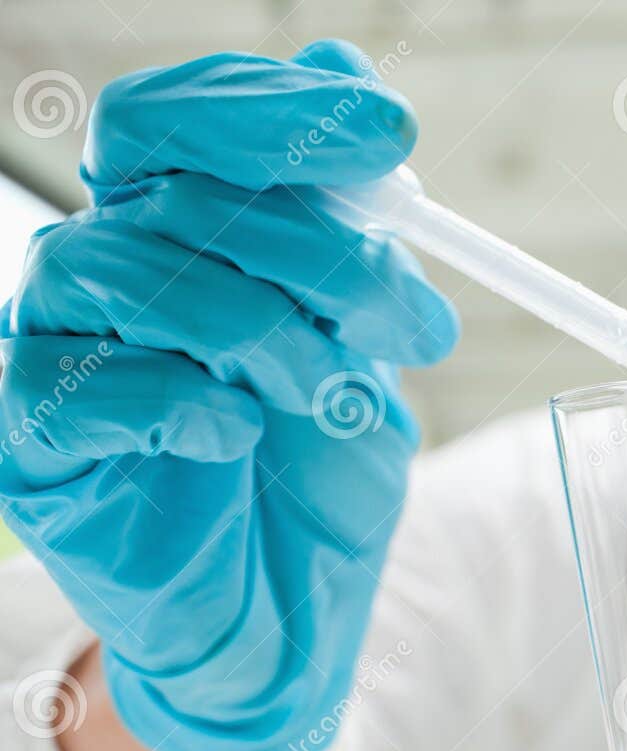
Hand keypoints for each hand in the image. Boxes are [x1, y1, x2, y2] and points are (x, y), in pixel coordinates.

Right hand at [0, 40, 457, 750]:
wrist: (288, 614)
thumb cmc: (318, 474)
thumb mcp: (367, 343)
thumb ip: (353, 228)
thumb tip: (351, 69)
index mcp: (172, 229)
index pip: (179, 116)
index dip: (278, 109)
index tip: (387, 135)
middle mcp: (102, 269)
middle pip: (174, 188)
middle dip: (313, 244)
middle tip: (399, 314)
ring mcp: (56, 349)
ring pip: (136, 274)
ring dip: (269, 333)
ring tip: (335, 397)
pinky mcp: (33, 440)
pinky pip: (88, 384)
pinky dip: (187, 401)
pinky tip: (241, 433)